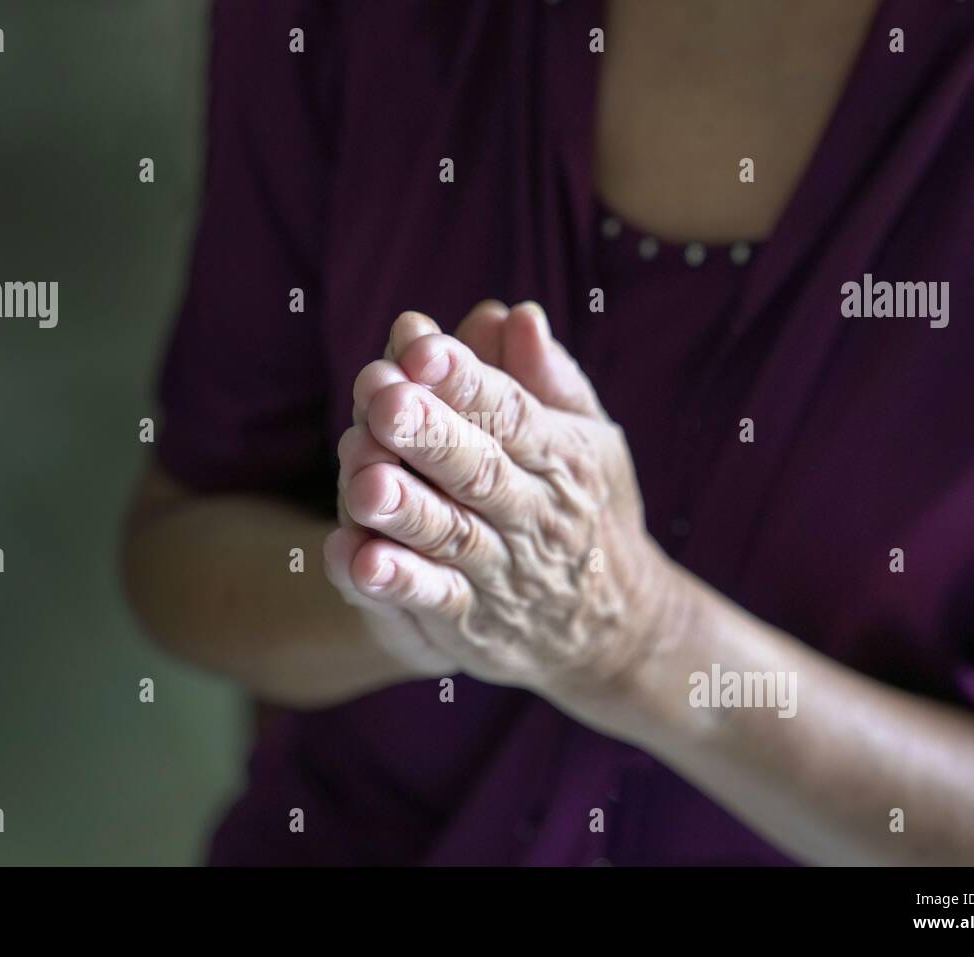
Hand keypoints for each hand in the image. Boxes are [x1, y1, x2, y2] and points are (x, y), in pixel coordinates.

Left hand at [325, 302, 680, 694]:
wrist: (616, 628)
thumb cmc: (586, 508)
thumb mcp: (588, 438)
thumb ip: (546, 377)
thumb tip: (516, 313)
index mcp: (563, 456)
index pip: (512, 411)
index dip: (466, 380)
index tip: (421, 345)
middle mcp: (535, 513)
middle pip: (478, 469)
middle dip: (429, 433)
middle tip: (383, 398)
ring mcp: (502, 572)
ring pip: (451, 535)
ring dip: (406, 507)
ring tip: (364, 480)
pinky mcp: (472, 622)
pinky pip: (433, 601)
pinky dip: (397, 583)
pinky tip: (358, 560)